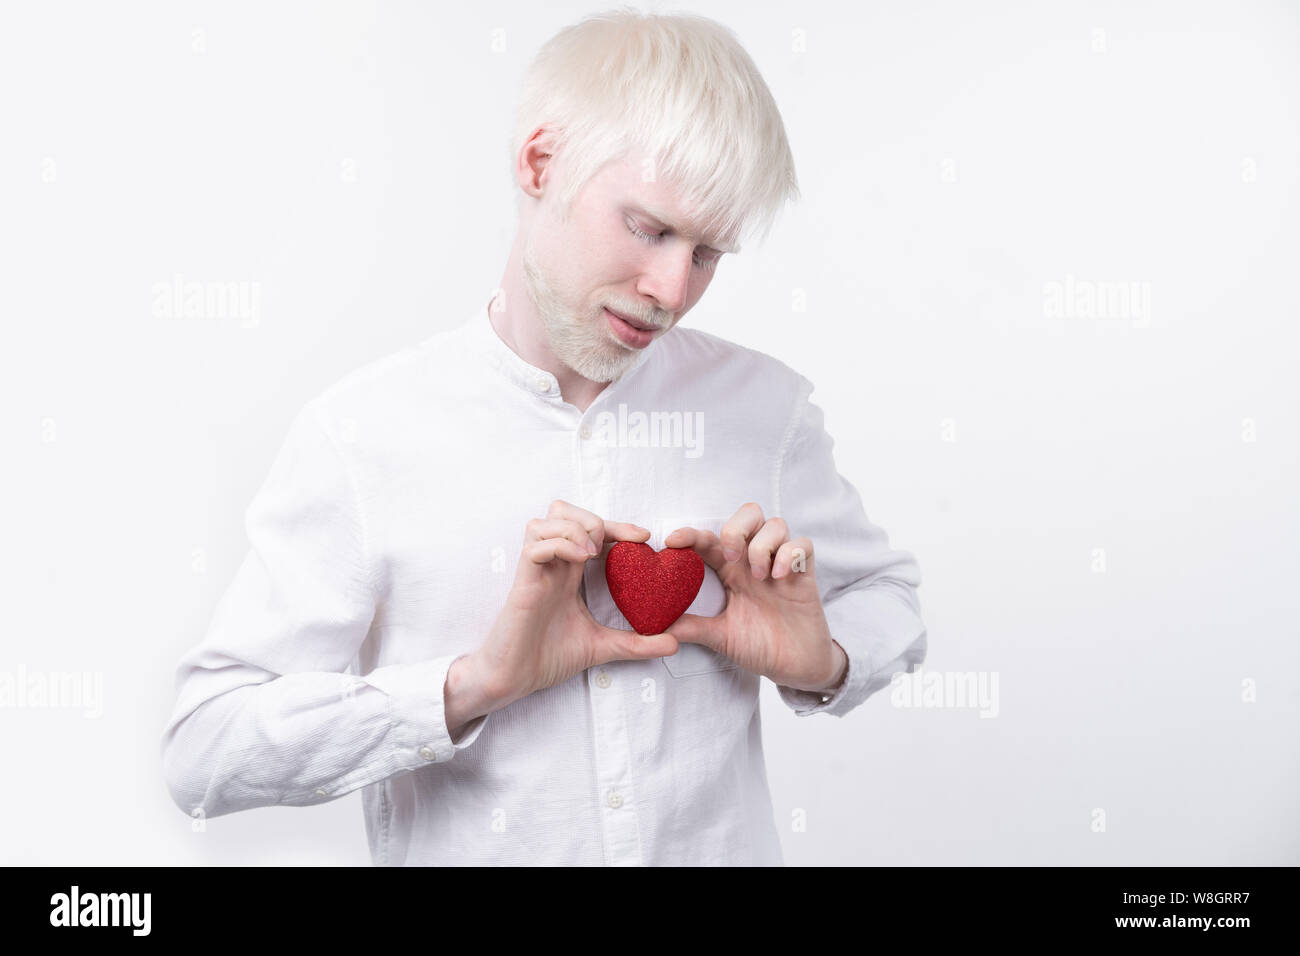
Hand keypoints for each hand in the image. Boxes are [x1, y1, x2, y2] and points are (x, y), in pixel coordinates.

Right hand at [469, 499, 678, 706]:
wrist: (514, 680)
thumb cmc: (547, 657)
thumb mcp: (602, 647)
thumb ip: (636, 643)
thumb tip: (676, 643)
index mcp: (567, 573)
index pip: (590, 531)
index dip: (617, 527)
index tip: (645, 538)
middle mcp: (551, 565)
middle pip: (561, 511)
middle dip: (593, 518)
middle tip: (618, 543)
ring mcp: (534, 571)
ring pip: (545, 520)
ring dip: (575, 527)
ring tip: (594, 553)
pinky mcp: (522, 583)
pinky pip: (535, 545)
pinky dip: (560, 544)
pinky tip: (580, 560)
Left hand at [663, 502, 844, 693]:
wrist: (795, 667)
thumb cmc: (759, 647)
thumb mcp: (720, 637)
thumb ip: (691, 628)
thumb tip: (655, 628)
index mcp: (731, 572)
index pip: (710, 539)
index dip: (691, 533)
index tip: (673, 542)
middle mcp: (755, 562)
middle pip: (749, 514)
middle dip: (735, 528)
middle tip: (729, 556)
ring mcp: (782, 566)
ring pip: (776, 524)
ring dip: (762, 544)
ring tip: (757, 575)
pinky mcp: (805, 576)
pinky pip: (803, 545)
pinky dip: (789, 554)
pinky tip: (779, 577)